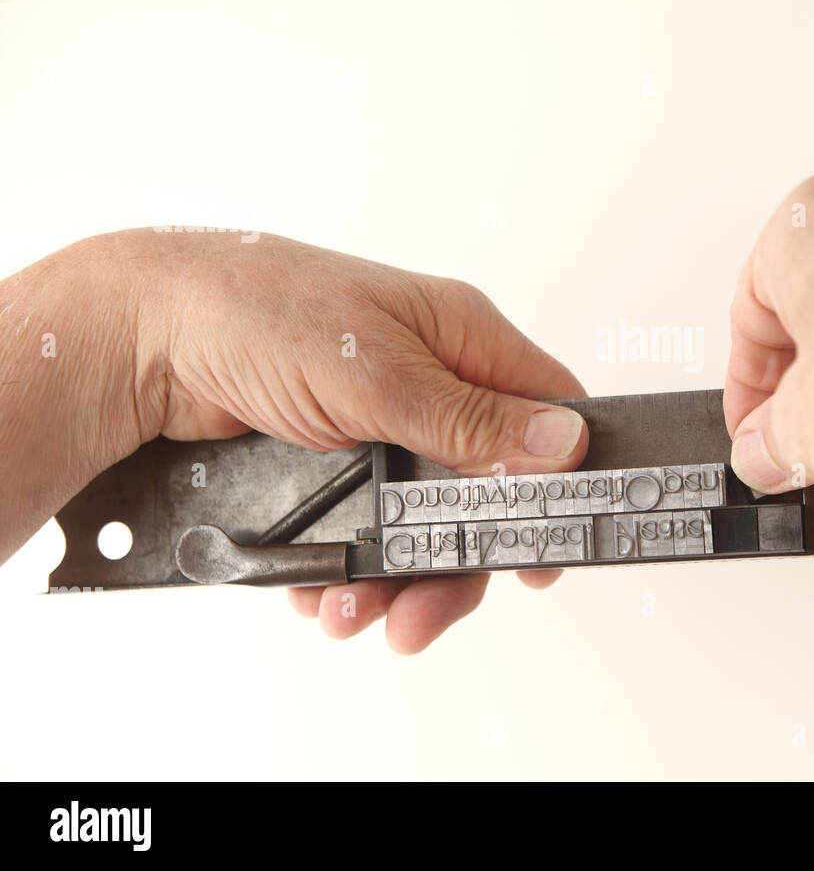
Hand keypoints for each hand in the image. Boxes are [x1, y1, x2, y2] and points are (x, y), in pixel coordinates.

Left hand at [1, 229, 587, 652]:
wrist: (138, 338)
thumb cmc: (252, 313)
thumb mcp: (376, 373)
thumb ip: (470, 420)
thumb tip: (562, 443)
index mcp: (458, 338)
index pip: (545, 409)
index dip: (560, 480)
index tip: (549, 547)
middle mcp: (429, 384)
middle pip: (482, 491)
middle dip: (455, 560)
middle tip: (425, 612)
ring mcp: (380, 428)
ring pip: (422, 523)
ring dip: (395, 578)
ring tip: (350, 611)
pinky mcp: (335, 465)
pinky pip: (366, 533)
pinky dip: (348, 571)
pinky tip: (318, 588)